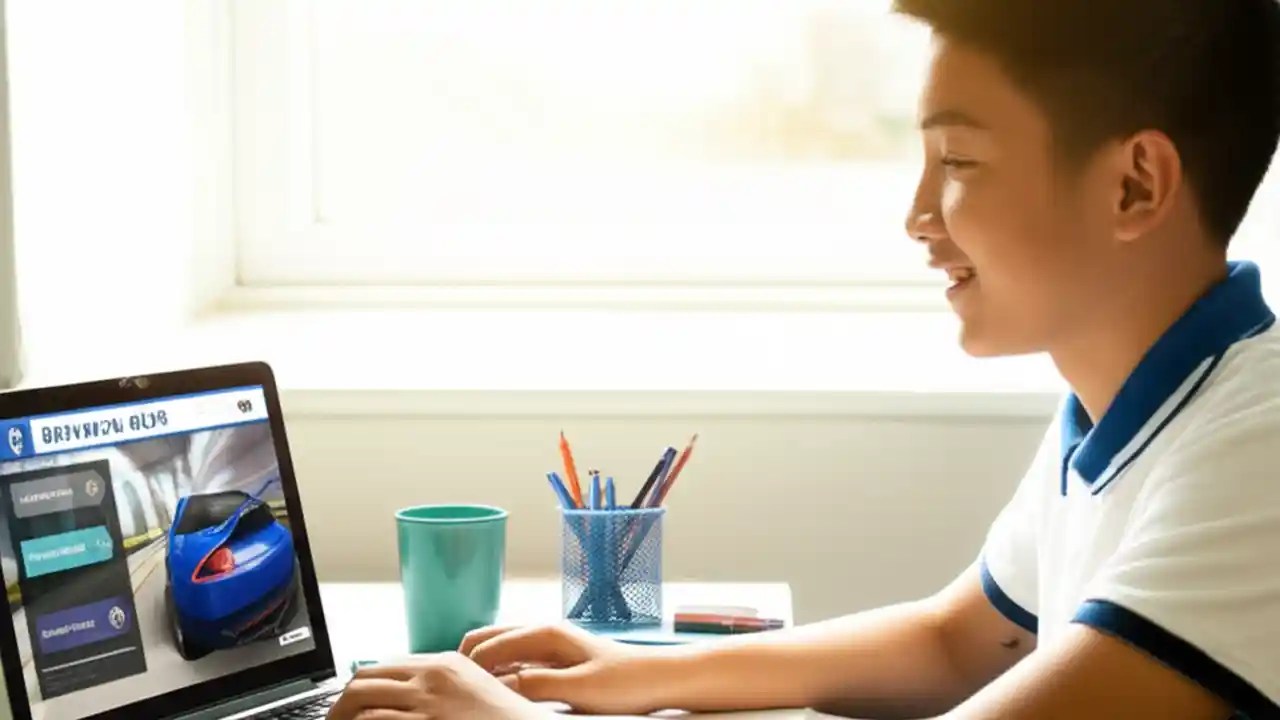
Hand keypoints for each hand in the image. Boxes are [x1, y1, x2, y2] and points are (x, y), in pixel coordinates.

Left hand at [326, 651, 551, 719]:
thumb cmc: (506, 719)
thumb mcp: (475, 687)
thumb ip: (442, 682)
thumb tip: (408, 690)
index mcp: (444, 663)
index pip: (383, 666)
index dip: (359, 687)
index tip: (350, 703)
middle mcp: (431, 680)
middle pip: (364, 682)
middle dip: (341, 704)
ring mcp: (427, 706)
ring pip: (362, 705)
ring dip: (344, 719)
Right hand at [459, 623, 667, 714]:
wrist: (659, 679)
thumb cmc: (625, 682)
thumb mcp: (577, 688)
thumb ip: (535, 684)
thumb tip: (497, 684)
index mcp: (546, 634)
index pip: (490, 643)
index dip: (467, 664)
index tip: (450, 684)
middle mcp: (545, 634)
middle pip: (490, 639)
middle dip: (468, 658)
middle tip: (452, 686)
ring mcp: (550, 646)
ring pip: (502, 650)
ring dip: (484, 665)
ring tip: (469, 690)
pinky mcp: (558, 660)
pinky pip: (518, 662)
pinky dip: (502, 672)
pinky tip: (499, 690)